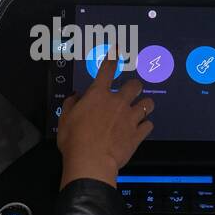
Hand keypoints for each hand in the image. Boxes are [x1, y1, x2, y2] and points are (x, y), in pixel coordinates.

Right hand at [57, 53, 152, 188]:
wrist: (91, 161)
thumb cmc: (74, 139)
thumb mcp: (65, 119)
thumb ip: (72, 103)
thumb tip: (77, 96)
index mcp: (98, 95)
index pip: (107, 70)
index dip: (113, 59)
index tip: (116, 53)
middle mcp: (117, 102)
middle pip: (135, 85)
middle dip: (135, 86)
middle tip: (131, 91)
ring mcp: (130, 118)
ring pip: (148, 104)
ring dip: (145, 105)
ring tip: (141, 109)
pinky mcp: (137, 134)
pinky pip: (148, 125)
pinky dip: (145, 126)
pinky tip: (141, 128)